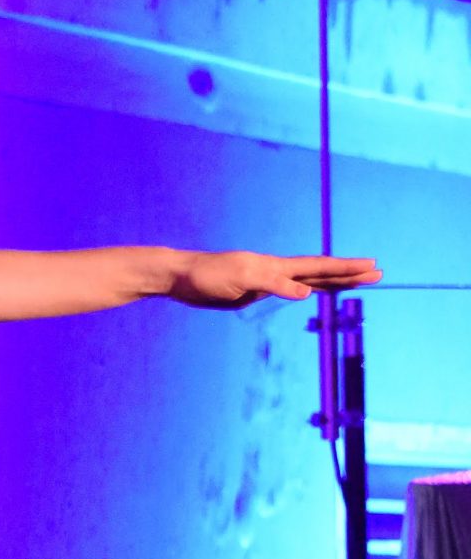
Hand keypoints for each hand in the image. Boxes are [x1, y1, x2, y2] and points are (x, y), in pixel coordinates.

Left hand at [167, 251, 380, 310]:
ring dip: (332, 282)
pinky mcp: (254, 291)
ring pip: (308, 280)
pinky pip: (289, 290)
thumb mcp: (241, 280)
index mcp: (275, 266)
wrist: (180, 277)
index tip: (371, 265)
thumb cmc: (207, 276)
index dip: (345, 268)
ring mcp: (267, 281)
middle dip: (349, 274)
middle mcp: (275, 271)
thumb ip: (274, 285)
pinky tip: (314, 291)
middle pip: (320, 272)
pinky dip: (307, 289)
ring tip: (357, 280)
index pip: (318, 267)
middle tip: (378, 272)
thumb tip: (306, 293)